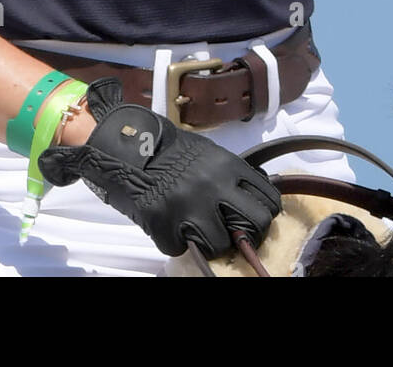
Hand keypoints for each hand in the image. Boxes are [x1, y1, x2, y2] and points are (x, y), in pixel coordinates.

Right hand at [38, 76, 281, 257]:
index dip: (264, 211)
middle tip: (232, 231)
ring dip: (209, 241)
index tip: (254, 216)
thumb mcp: (207, 154)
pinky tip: (170, 226)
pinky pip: (181, 248)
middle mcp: (214, 187)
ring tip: (196, 229)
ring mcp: (189, 208)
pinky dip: (175, 241)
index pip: (268, 198)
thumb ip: (230, 176)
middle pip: (255, 224)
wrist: (124, 146)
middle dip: (245, 232)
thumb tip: (253, 199)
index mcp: (227, 165)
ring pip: (219, 244)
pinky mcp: (164, 225)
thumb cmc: (168, 150)